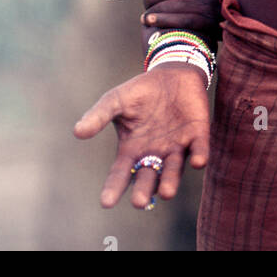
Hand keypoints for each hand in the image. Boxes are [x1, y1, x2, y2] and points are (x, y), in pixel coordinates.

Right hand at [73, 66, 210, 209]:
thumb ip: (99, 116)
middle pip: (148, 177)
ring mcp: (176, 147)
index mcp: (132, 150)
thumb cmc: (139, 92)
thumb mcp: (115, 100)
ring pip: (173, 169)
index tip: (106, 202)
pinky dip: (199, 156)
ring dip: (171, 180)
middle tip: (140, 202)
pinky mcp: (197, 135)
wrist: (171, 74)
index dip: (113, 188)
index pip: (121, 174)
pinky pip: (199, 149)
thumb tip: (77, 132)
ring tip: (166, 193)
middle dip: (145, 190)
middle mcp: (154, 154)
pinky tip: (198, 162)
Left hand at [122, 0, 235, 37]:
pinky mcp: (207, 20)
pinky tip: (151, 23)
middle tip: (149, 6)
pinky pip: (175, 21)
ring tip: (147, 17)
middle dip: (147, 1)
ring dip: (150, 14)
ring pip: (161, 8)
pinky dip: (160, 22)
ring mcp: (203, 2)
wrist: (250, 6)